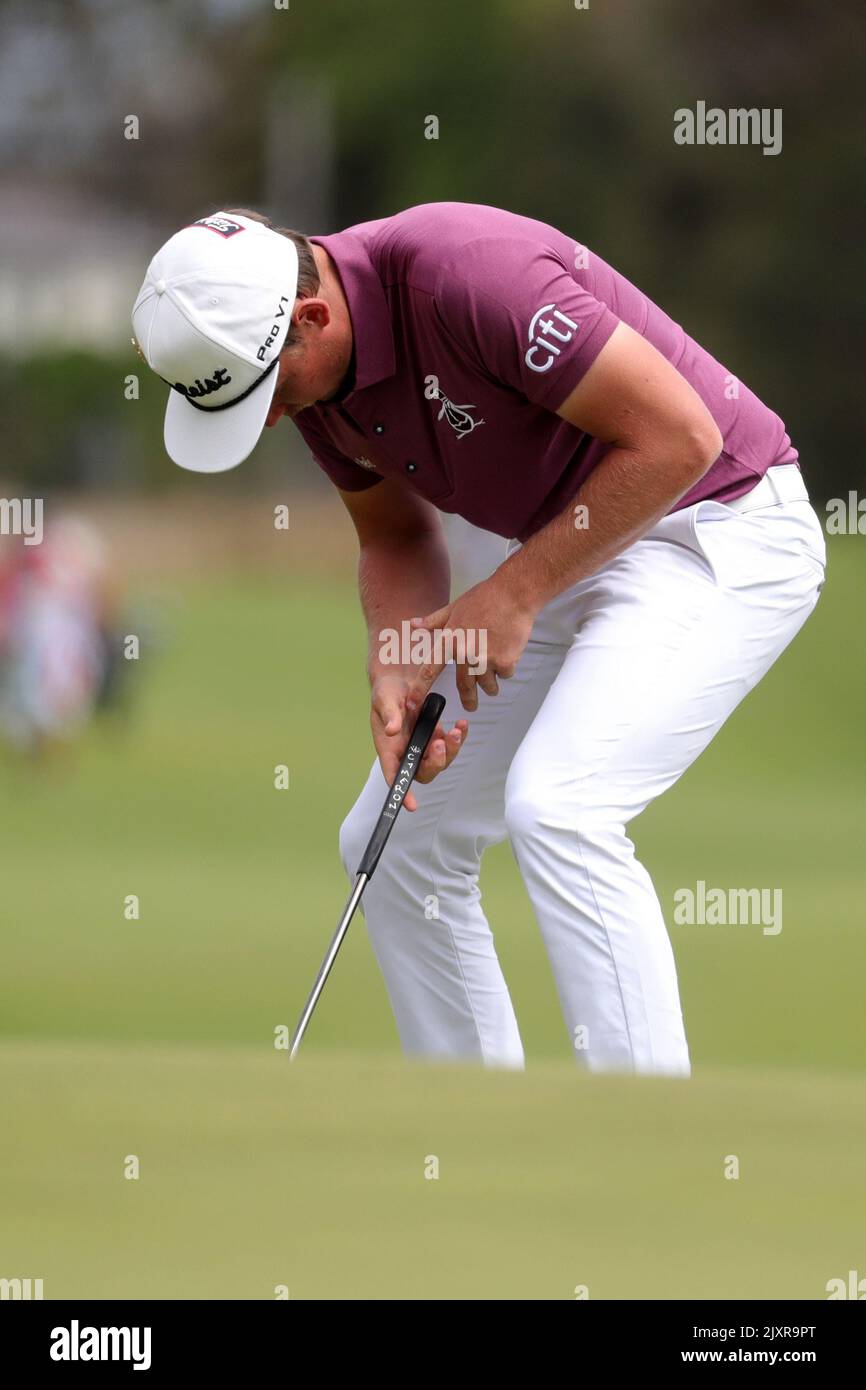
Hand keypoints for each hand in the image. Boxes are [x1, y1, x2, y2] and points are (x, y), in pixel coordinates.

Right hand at [370, 672, 467, 810]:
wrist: (400, 679)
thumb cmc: (387, 692)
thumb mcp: (384, 699)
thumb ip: (389, 714)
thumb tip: (391, 730)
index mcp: (389, 748)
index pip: (394, 775)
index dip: (402, 792)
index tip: (411, 804)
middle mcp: (407, 752)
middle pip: (423, 771)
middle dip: (435, 763)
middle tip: (440, 743)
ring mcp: (423, 745)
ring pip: (441, 760)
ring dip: (451, 749)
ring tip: (455, 731)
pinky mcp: (436, 735)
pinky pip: (450, 744)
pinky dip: (458, 736)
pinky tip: (462, 724)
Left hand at [405, 573, 536, 712]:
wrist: (513, 594)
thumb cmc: (485, 598)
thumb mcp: (454, 608)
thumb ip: (434, 621)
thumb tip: (413, 624)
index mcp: (450, 641)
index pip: (430, 670)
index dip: (420, 689)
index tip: (413, 704)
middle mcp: (465, 653)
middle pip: (464, 686)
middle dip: (468, 700)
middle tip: (471, 706)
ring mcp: (485, 659)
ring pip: (487, 684)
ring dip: (491, 684)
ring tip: (494, 674)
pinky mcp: (505, 661)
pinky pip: (504, 675)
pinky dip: (506, 669)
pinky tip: (508, 653)